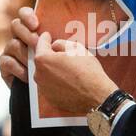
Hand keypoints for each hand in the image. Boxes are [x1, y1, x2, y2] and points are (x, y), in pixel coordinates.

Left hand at [0, 7, 117, 111]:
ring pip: (46, 74)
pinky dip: (57, 83)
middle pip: (42, 61)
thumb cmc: (88, 72)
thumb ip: (60, 44)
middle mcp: (39, 75)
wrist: (96, 96)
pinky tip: (69, 82)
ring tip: (69, 70)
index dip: (45, 38)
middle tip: (64, 56)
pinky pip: (51, 86)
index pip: (41, 44)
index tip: (47, 36)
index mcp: (43, 60)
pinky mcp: (50, 99)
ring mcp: (44, 89)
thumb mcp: (76, 49)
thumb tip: (55, 46)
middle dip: (50, 57)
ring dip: (53, 71)